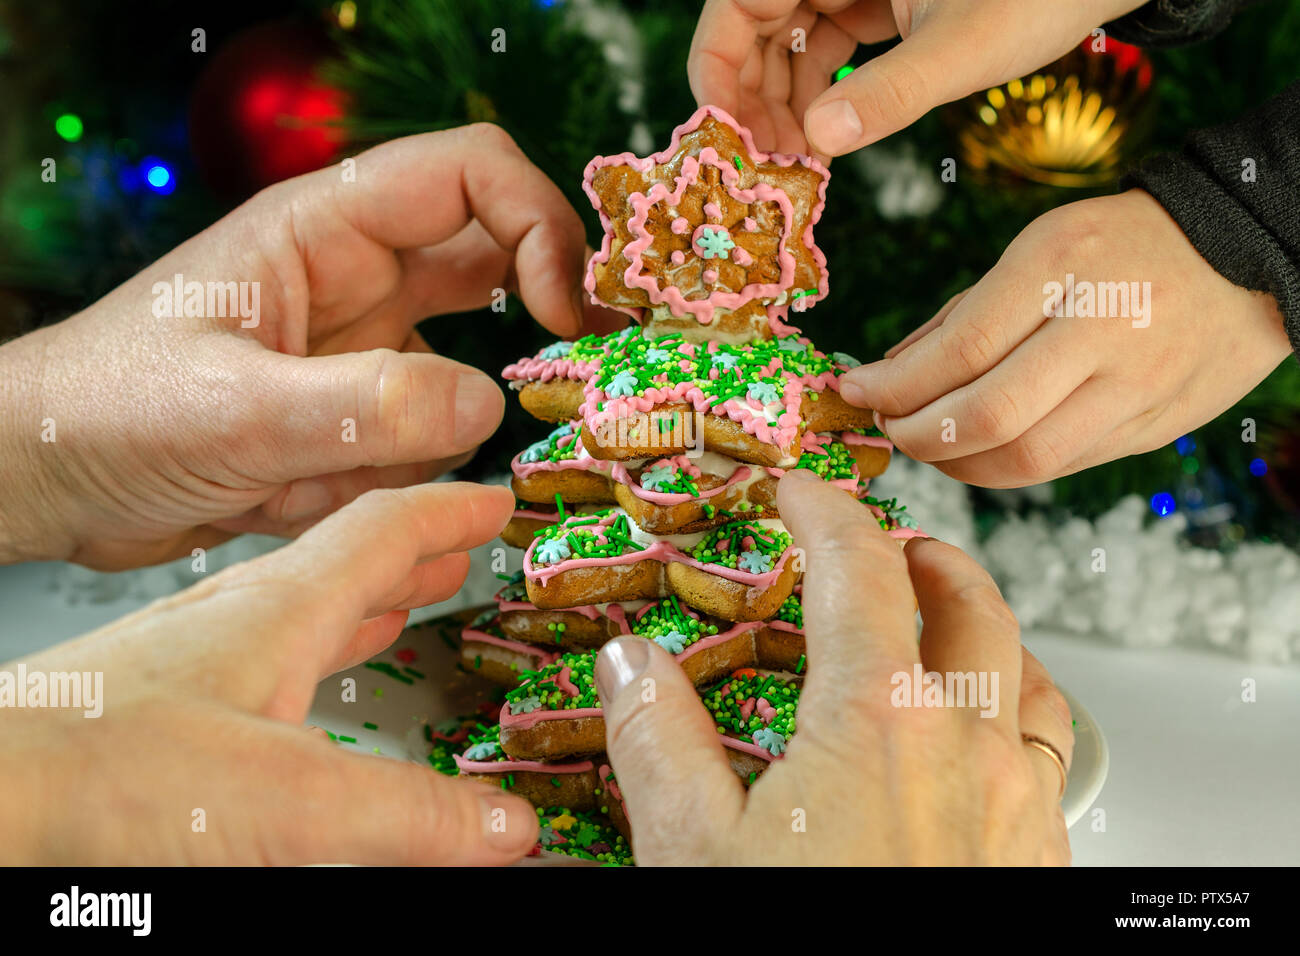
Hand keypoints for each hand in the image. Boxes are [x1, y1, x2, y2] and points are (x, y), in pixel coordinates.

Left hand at [0, 124, 619, 568]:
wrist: (43, 482)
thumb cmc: (105, 413)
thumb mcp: (234, 410)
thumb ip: (365, 407)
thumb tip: (490, 406)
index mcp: (326, 230)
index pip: (472, 175)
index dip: (539, 227)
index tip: (563, 313)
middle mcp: (359, 280)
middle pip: (495, 262)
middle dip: (538, 315)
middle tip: (578, 375)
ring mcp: (362, 353)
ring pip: (465, 377)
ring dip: (432, 438)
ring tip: (334, 476)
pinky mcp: (355, 421)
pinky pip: (424, 446)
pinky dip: (393, 484)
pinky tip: (298, 499)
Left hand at [0, 482, 539, 864]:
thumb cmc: (105, 771)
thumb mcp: (292, 800)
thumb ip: (412, 815)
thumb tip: (509, 830)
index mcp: (281, 610)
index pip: (383, 531)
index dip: (447, 513)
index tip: (494, 498)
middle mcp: (238, 622)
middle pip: (345, 564)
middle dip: (413, 555)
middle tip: (457, 548)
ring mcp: (194, 662)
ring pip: (301, 611)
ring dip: (362, 601)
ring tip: (399, 603)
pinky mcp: (160, 708)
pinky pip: (262, 661)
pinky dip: (308, 656)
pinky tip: (300, 684)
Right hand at [594, 469, 1072, 864]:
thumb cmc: (801, 940)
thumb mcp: (693, 850)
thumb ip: (657, 739)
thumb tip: (630, 665)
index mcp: (880, 716)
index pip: (859, 568)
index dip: (825, 511)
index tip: (801, 489)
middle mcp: (966, 742)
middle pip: (966, 600)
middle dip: (922, 554)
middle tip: (888, 541)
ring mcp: (1015, 798)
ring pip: (1023, 668)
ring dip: (983, 623)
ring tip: (949, 618)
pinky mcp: (1040, 853)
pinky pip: (1048, 745)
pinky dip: (1019, 702)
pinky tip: (992, 729)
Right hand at [688, 0, 1143, 157]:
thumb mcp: (964, 50)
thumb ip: (890, 95)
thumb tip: (818, 144)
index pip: (738, 1)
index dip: (716, 66)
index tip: (720, 131)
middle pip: (754, 23)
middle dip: (751, 94)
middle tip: (763, 164)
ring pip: (786, 38)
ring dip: (782, 101)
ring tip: (795, 163)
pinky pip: (824, 43)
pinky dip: (818, 91)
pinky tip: (826, 139)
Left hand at [837, 190, 1291, 486]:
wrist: (1251, 253)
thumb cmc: (1122, 245)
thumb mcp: (1038, 247)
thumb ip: (964, 314)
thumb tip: (891, 371)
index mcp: (1063, 269)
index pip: (960, 351)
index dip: (896, 385)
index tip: (855, 389)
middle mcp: (1102, 332)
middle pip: (988, 417)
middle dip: (918, 433)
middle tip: (888, 425)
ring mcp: (1136, 388)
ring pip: (1027, 459)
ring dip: (957, 465)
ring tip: (927, 444)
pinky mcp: (1156, 427)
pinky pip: (1065, 466)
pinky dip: (1007, 467)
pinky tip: (979, 452)